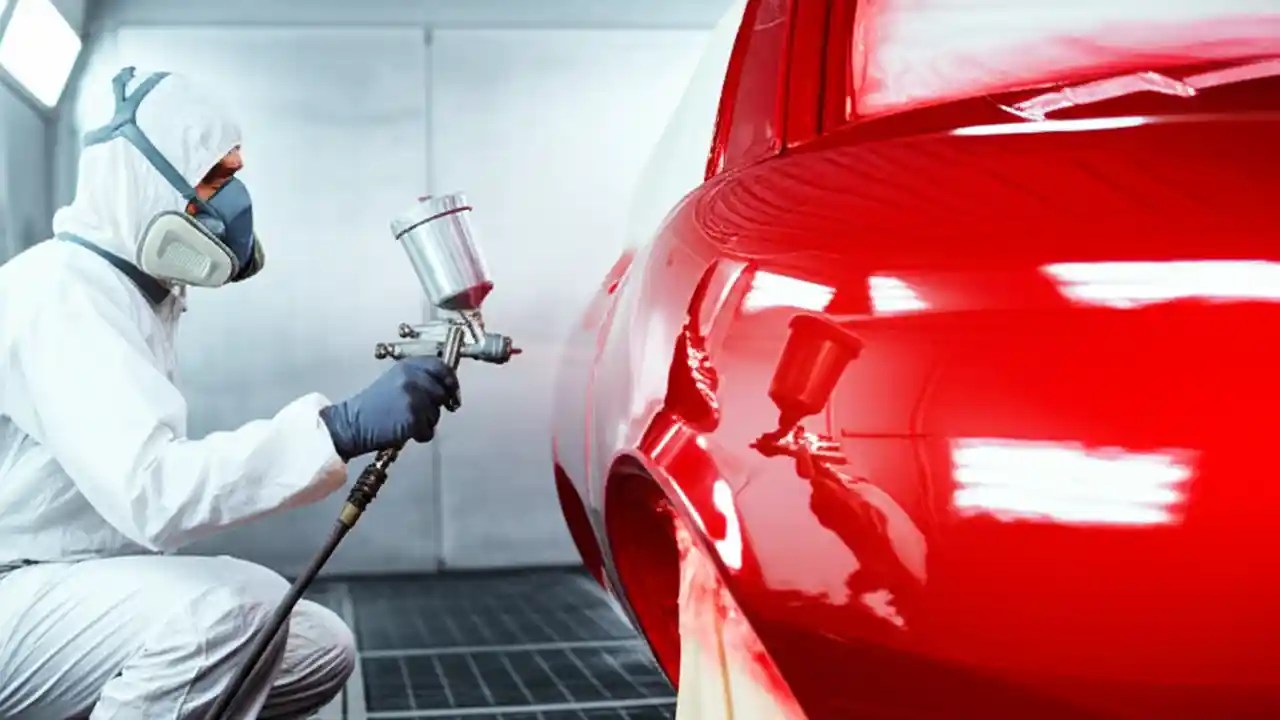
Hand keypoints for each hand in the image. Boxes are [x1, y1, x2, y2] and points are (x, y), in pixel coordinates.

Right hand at [320, 357, 459, 460]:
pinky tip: (405, 432)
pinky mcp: (413, 418)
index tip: (452, 389)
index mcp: (408, 366)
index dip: (450, 379)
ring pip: (437, 413)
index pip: (441, 366)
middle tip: (425, 413)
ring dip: (427, 421)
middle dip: (438, 405)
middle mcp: (412, 379)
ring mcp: (414, 398)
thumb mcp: (395, 380)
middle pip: (443, 391)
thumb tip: (445, 385)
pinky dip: (420, 435)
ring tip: (406, 421)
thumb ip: (418, 378)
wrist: (352, 423)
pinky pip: (429, 430)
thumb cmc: (372, 405)